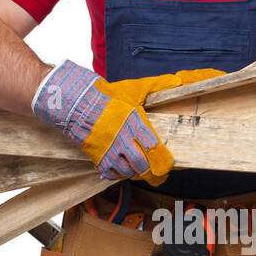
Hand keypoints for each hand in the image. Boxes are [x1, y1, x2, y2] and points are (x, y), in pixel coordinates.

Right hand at [32, 61, 224, 182]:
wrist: (76, 105)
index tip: (167, 162)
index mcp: (134, 123)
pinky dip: (119, 174)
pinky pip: (112, 174)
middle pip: (142, 165)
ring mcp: (109, 151)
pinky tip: (122, 169)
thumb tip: (178, 80)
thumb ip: (155, 86)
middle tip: (156, 174)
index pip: (154, 146)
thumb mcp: (132, 89)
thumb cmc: (107, 97)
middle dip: (152, 172)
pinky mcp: (98, 158)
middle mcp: (123, 140)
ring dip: (135, 172)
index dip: (163, 158)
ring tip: (139, 170)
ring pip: (128, 171)